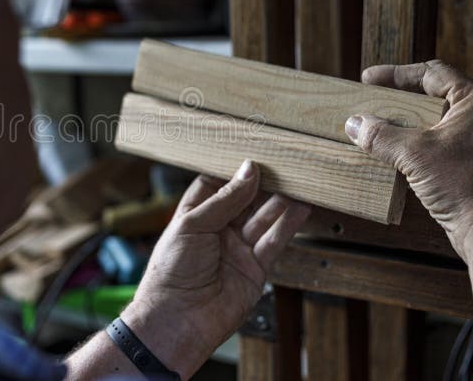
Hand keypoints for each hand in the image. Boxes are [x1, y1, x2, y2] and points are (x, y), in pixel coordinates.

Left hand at [122, 160, 310, 378]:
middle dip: (263, 183)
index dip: (234, 169)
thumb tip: (249, 170)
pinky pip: (274, 241)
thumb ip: (225, 198)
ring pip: (263, 218)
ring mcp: (237, 249)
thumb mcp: (193, 224)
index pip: (217, 183)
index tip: (254, 152)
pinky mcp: (255, 268)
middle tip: (284, 163)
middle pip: (245, 199)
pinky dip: (288, 224)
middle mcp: (217, 230)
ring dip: (281, 201)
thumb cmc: (170, 272)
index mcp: (195, 215)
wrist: (176, 321)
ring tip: (300, 180)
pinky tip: (301, 207)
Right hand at [344, 60, 472, 261]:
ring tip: (378, 128)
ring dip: (405, 124)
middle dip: (399, 98)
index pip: (431, 73)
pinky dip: (416, 144)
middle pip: (433, 95)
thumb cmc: (469, 189)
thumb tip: (355, 124)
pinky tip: (395, 154)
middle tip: (371, 101)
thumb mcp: (414, 154)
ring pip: (435, 121)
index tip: (369, 78)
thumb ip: (381, 135)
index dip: (396, 73)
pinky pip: (439, 143)